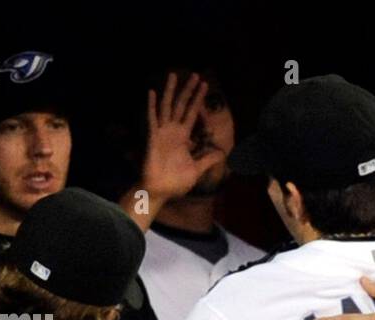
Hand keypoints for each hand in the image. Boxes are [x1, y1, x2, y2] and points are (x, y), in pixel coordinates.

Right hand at [140, 73, 224, 202]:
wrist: (160, 190)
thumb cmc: (176, 181)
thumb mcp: (196, 169)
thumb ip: (207, 159)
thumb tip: (223, 153)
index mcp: (184, 137)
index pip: (193, 113)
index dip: (198, 99)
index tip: (204, 85)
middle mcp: (173, 131)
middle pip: (182, 105)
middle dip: (189, 90)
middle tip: (196, 74)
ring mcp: (162, 132)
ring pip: (167, 106)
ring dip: (170, 91)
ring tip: (174, 74)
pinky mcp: (153, 137)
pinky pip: (152, 119)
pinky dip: (151, 106)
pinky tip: (152, 92)